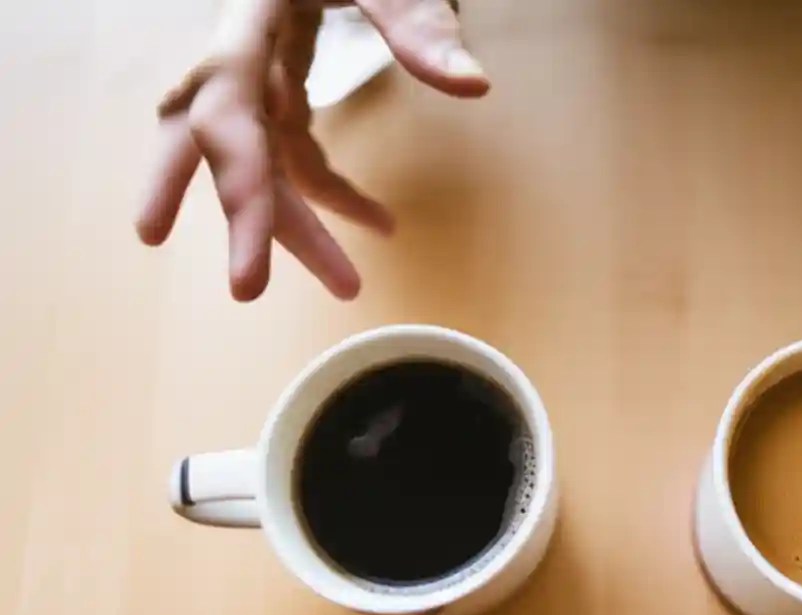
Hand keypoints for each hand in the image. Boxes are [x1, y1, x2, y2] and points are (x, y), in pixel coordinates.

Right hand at [135, 0, 485, 300]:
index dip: (234, 181)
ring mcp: (261, 67)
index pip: (229, 103)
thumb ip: (422, 23)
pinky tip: (377, 222)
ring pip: (261, 156)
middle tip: (245, 291)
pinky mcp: (283, 80)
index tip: (247, 255)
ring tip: (346, 283)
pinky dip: (330, 189)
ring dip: (299, 220)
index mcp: (254, 14)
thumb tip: (473, 86)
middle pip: (219, 139)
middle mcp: (244, 46)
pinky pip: (295, 148)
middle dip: (236, 214)